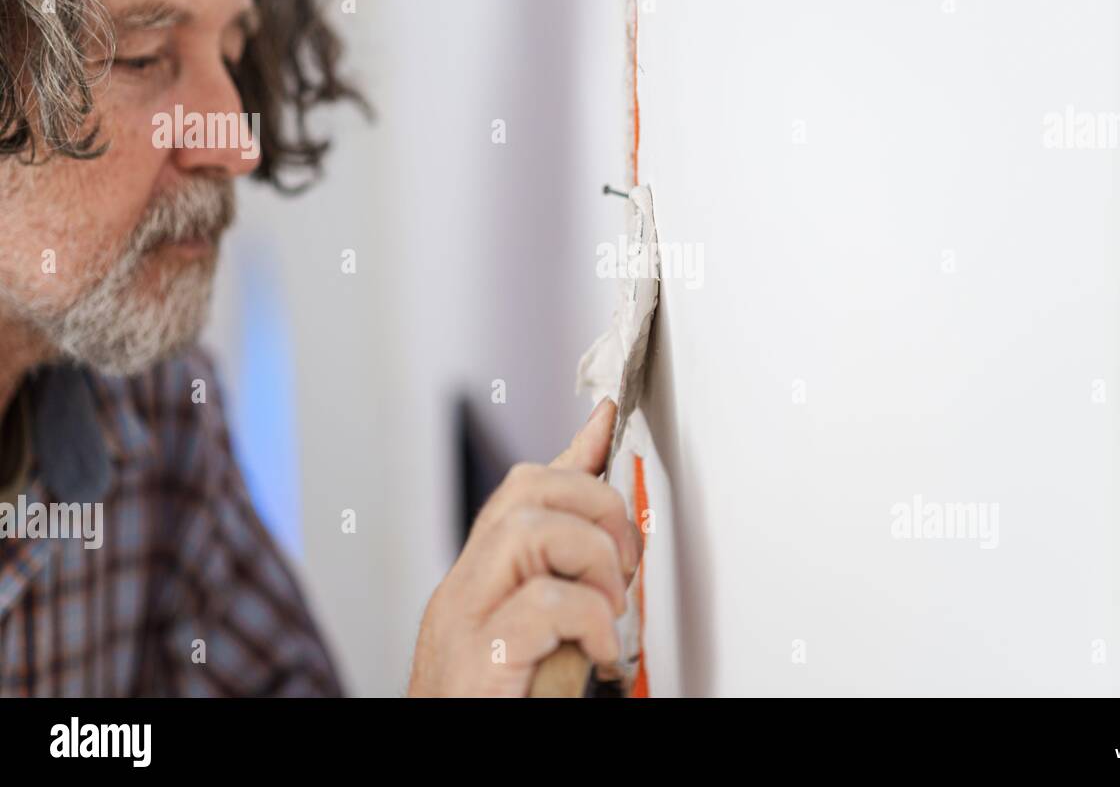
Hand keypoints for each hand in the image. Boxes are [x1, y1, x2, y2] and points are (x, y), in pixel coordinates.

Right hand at [406, 397, 642, 695]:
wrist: (447, 757)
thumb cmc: (496, 707)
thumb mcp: (537, 643)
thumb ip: (565, 591)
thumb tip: (612, 551)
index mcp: (479, 583)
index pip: (524, 490)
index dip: (574, 449)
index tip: (609, 416)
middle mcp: (462, 592)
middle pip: (526, 491)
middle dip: (596, 505)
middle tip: (624, 564)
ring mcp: (463, 623)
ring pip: (530, 529)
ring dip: (593, 560)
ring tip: (610, 611)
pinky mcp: (477, 662)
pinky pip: (544, 603)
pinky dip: (592, 621)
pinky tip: (602, 655)